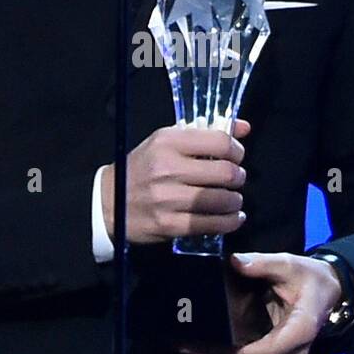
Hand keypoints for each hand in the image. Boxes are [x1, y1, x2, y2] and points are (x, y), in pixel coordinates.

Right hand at [101, 119, 250, 245]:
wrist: (108, 202)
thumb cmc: (141, 168)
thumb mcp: (166, 142)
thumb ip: (204, 133)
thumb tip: (244, 128)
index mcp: (167, 142)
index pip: (219, 141)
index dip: (236, 150)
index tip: (236, 156)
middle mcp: (167, 168)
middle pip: (225, 172)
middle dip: (238, 177)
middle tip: (235, 179)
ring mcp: (168, 199)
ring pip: (221, 200)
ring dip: (235, 201)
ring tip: (233, 200)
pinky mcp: (169, 225)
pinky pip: (211, 225)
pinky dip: (229, 222)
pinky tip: (232, 218)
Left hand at [177, 250, 343, 353]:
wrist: (329, 291)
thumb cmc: (310, 278)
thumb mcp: (290, 264)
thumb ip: (263, 263)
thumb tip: (235, 261)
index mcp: (300, 331)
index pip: (265, 350)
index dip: (234, 352)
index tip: (205, 347)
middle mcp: (292, 352)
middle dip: (215, 353)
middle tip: (182, 343)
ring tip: (184, 344)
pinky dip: (224, 351)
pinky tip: (199, 344)